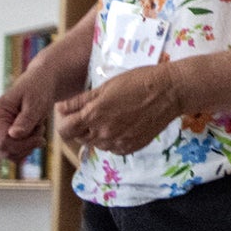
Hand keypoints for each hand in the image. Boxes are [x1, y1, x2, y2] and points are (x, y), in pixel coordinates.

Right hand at [0, 69, 59, 160]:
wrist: (39, 86)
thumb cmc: (38, 91)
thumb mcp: (36, 102)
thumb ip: (26, 119)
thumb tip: (13, 135)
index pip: (4, 142)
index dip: (25, 144)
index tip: (42, 137)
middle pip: (5, 151)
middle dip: (27, 145)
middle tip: (41, 128)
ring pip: (9, 155)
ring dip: (28, 146)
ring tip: (37, 128)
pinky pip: (12, 154)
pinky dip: (26, 148)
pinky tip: (33, 134)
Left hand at [55, 66, 185, 154]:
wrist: (170, 91)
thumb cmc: (138, 81)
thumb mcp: (106, 86)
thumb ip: (81, 100)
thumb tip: (61, 107)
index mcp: (94, 115)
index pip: (65, 130)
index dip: (65, 122)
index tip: (70, 114)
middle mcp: (103, 133)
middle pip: (80, 138)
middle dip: (81, 127)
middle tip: (94, 112)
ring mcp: (118, 143)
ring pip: (96, 144)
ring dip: (97, 134)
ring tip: (111, 117)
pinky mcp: (131, 148)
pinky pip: (113, 148)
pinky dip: (113, 140)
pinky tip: (123, 125)